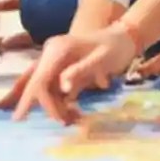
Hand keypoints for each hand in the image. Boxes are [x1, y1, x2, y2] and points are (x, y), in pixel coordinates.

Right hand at [0, 23, 137, 124]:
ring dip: (54, 106)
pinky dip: (61, 103)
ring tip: (74, 119)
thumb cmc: (114, 47)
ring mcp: (55, 62)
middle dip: (39, 104)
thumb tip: (63, 89)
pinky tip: (74, 113)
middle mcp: (51, 54)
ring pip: (44, 88)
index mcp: (57, 49)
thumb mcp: (101, 59)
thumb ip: (80, 71)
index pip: (40, 79)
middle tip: (43, 122)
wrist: (124, 38)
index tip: (49, 119)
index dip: (38, 100)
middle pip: (35, 83)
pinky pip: (54, 89)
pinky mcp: (62, 69)